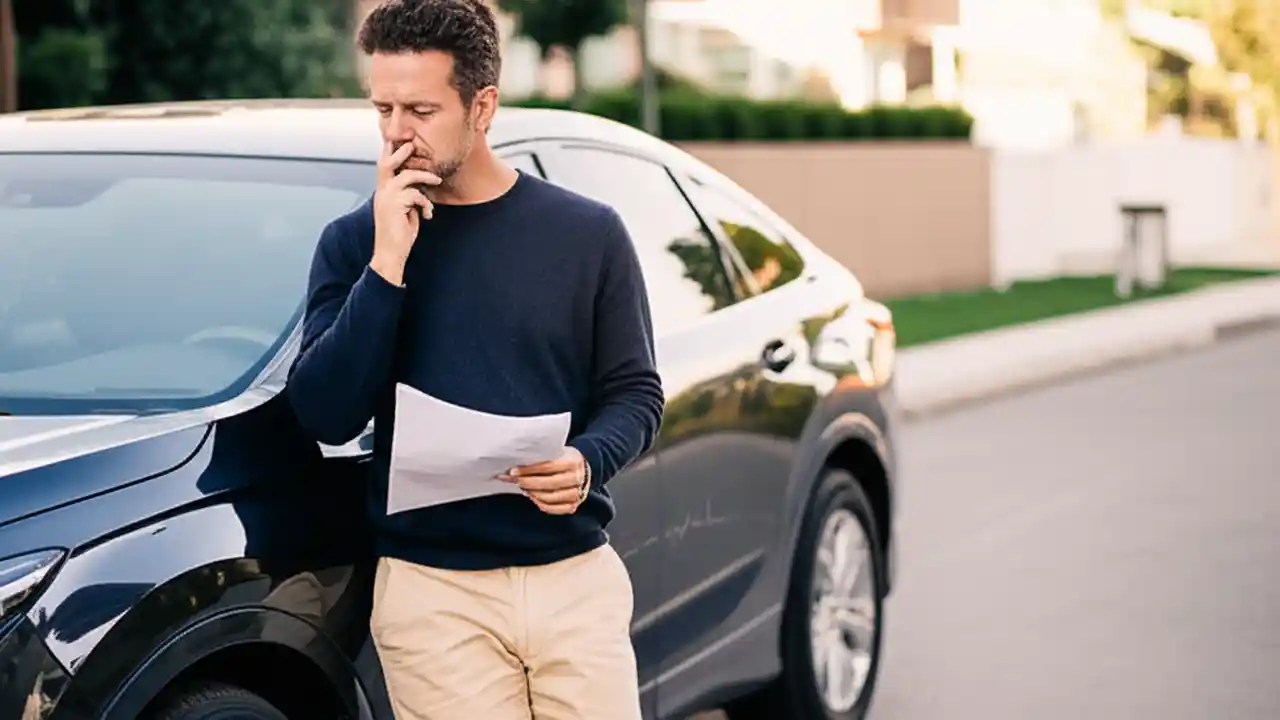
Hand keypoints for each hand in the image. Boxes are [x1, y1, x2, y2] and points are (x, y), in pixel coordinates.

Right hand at [370, 141, 440, 285]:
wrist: (390, 254)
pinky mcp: (394, 205)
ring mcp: (386, 198)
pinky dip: (425, 204)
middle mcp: (381, 192)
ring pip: (407, 176)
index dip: (392, 153)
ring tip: (437, 181)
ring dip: (425, 177)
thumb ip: (409, 198)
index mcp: (383, 192)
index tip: (404, 142)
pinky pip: (416, 194)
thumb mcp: (405, 212)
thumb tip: (420, 189)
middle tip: (412, 144)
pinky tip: (428, 216)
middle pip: (387, 162)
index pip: (385, 167)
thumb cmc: (399, 235)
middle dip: (400, 151)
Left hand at [499, 447, 587, 514]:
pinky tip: (532, 496)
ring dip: (532, 493)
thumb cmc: (564, 460)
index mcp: (573, 462)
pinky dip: (540, 504)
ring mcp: (577, 494)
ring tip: (523, 487)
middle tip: (514, 480)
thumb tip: (515, 466)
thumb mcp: (557, 453)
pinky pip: (553, 509)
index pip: (548, 466)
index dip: (529, 469)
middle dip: (527, 482)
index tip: (513, 471)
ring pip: (549, 497)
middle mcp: (577, 478)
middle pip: (548, 483)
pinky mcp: (573, 506)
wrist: (583, 471)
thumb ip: (541, 458)